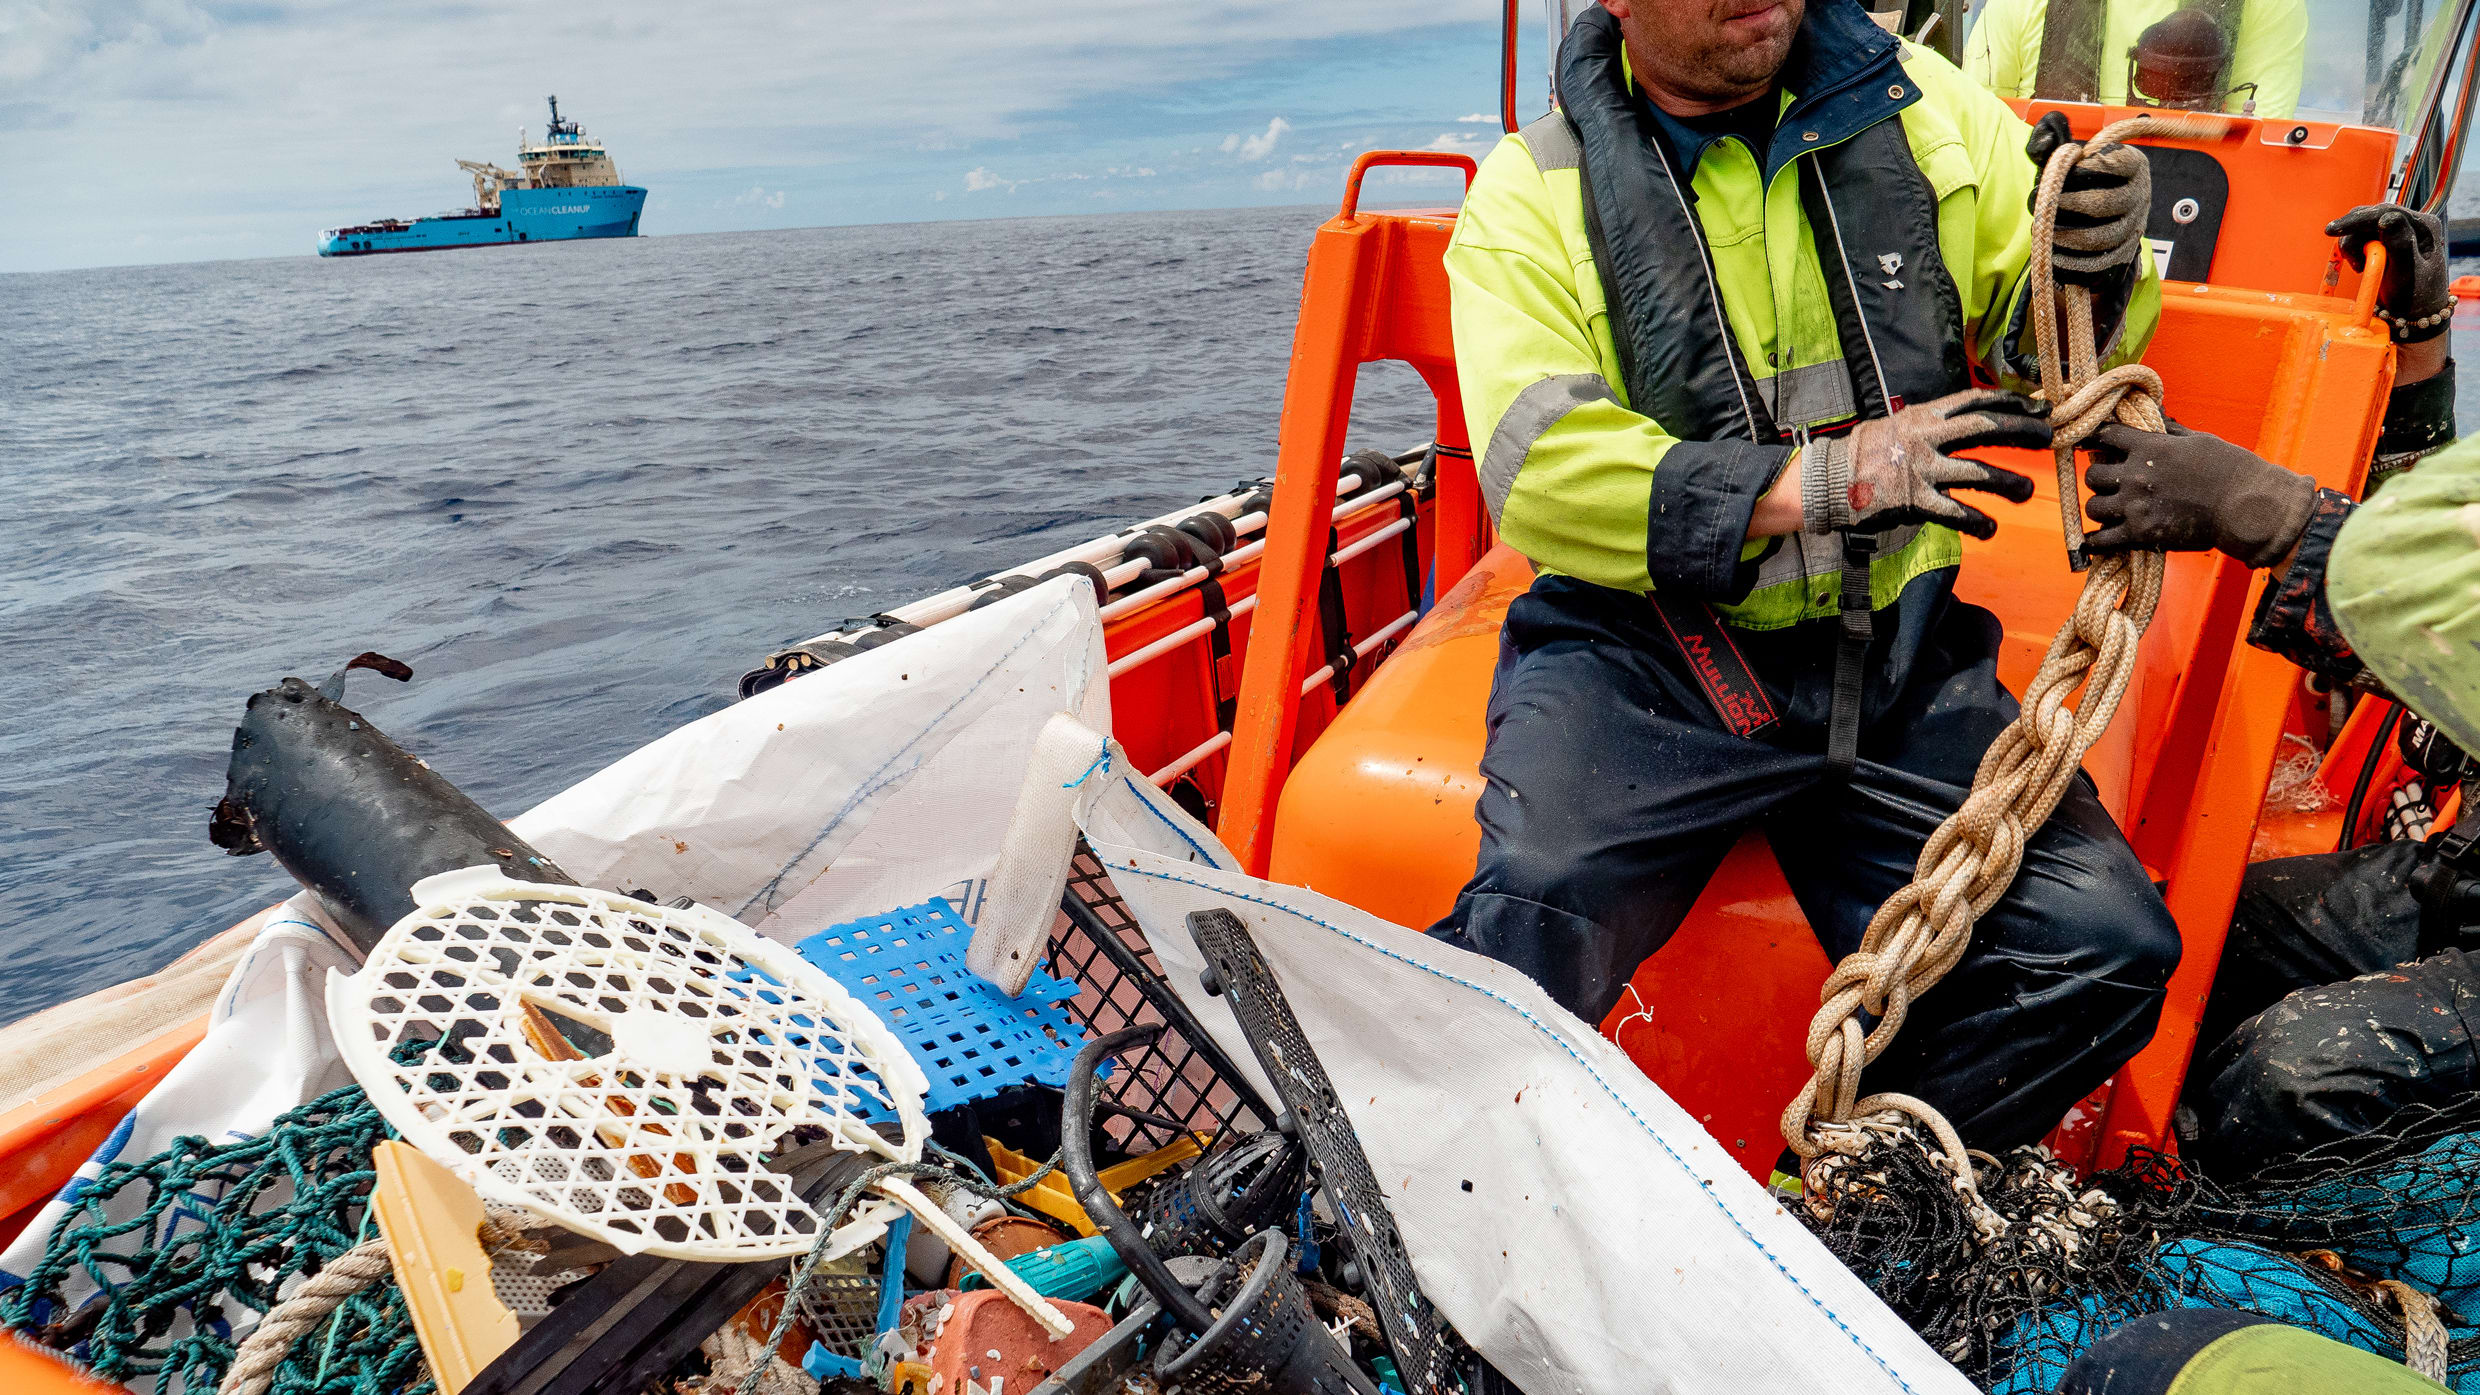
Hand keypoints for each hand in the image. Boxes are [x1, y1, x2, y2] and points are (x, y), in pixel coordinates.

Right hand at [1802, 390, 2045, 539]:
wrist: (1827, 480)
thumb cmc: (1864, 454)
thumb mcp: (1898, 424)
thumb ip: (1931, 423)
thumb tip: (1966, 420)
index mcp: (1924, 415)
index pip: (1976, 400)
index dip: (2011, 403)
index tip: (2037, 408)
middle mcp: (1926, 437)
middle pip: (1986, 429)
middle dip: (2022, 433)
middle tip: (2048, 439)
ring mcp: (1921, 469)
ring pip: (1979, 474)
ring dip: (2009, 483)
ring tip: (2027, 491)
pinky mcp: (1914, 501)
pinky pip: (1955, 512)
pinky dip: (1977, 523)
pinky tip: (1990, 529)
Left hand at [2026, 111, 2151, 287]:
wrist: (2095, 217)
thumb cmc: (2080, 181)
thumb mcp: (2071, 160)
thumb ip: (2057, 142)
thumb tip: (2047, 123)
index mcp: (2133, 165)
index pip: (2121, 163)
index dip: (2095, 166)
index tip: (2070, 168)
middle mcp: (2139, 195)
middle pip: (2109, 203)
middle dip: (2073, 205)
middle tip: (2047, 204)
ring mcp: (2134, 226)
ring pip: (2104, 236)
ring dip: (2071, 236)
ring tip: (2047, 231)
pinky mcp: (2123, 252)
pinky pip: (2101, 262)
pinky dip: (2076, 261)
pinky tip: (2055, 254)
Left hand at [2082, 421, 2316, 566]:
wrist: (2249, 506)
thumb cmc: (2230, 469)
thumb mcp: (2198, 441)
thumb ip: (2170, 431)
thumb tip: (2156, 416)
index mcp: (2150, 447)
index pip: (2106, 436)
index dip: (2096, 439)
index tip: (2091, 444)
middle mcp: (2136, 475)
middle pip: (2093, 476)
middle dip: (2099, 479)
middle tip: (2109, 484)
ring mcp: (2136, 505)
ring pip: (2093, 507)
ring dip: (2100, 508)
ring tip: (2109, 510)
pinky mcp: (2141, 533)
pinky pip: (2102, 540)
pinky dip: (2095, 542)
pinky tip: (2094, 541)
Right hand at [2328, 204, 2452, 341]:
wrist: (2414, 314)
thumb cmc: (2415, 298)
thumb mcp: (2407, 273)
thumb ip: (2400, 244)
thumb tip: (2386, 218)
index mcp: (2424, 227)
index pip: (2387, 212)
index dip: (2358, 219)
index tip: (2331, 231)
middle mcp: (2412, 224)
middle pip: (2372, 215)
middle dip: (2353, 234)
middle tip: (2349, 258)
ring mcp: (2399, 231)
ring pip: (2363, 225)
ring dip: (2353, 245)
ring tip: (2360, 267)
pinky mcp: (2386, 240)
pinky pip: (2361, 235)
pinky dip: (2354, 249)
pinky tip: (2361, 265)